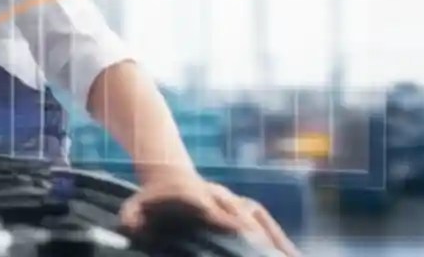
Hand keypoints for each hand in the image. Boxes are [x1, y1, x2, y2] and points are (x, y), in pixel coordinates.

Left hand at [121, 170, 298, 255]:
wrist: (170, 174)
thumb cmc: (153, 197)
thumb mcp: (136, 204)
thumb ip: (131, 215)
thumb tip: (129, 227)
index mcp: (191, 194)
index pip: (208, 205)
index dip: (222, 217)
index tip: (238, 229)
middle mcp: (217, 194)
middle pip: (237, 211)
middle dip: (251, 231)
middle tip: (266, 252)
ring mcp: (232, 199)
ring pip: (256, 217)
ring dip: (271, 237)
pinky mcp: (244, 206)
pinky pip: (265, 222)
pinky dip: (280, 238)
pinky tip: (293, 255)